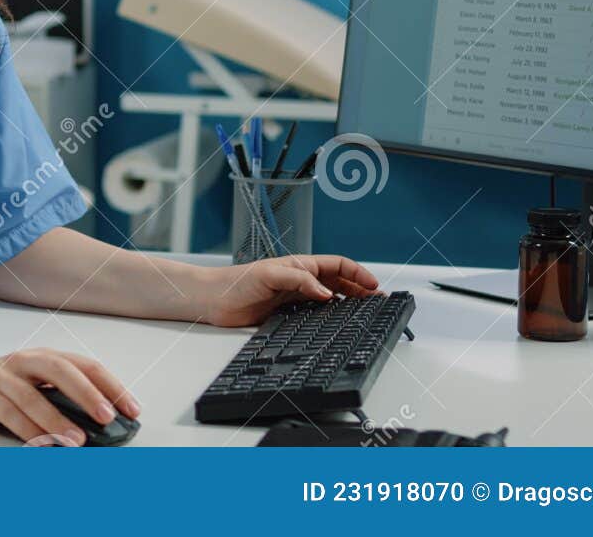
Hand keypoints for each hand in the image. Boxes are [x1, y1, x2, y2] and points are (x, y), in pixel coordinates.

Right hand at [0, 348, 141, 445]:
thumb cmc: (2, 387)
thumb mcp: (34, 383)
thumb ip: (62, 397)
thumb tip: (102, 424)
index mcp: (44, 356)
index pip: (84, 364)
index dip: (110, 385)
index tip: (131, 409)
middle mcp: (24, 361)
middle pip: (59, 370)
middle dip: (86, 393)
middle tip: (107, 415)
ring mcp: (2, 377)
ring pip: (32, 397)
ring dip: (56, 420)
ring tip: (77, 440)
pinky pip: (9, 415)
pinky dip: (28, 432)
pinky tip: (43, 446)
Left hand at [201, 255, 380, 327]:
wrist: (213, 301)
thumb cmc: (236, 281)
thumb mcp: (270, 274)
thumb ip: (299, 280)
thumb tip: (326, 292)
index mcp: (300, 265)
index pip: (338, 265)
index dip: (358, 273)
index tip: (374, 285)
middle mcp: (300, 281)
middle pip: (339, 284)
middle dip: (361, 290)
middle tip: (379, 302)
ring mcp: (295, 298)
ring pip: (331, 300)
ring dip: (349, 305)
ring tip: (366, 313)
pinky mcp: (287, 316)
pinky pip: (316, 316)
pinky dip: (330, 319)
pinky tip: (338, 325)